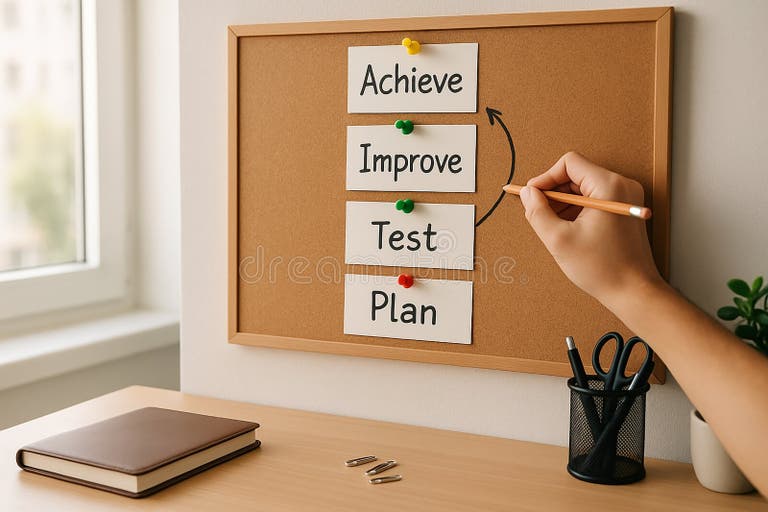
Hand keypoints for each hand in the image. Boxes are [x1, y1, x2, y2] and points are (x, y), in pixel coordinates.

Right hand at [519, 152, 663, 307]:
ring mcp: (626, 197)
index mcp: (608, 186)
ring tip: (552, 225)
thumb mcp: (559, 239)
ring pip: (584, 187)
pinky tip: (567, 229)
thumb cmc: (602, 268)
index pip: (569, 163)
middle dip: (554, 192)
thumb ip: (537, 212)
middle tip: (538, 213)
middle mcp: (621, 186)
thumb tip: (527, 193)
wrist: (633, 291)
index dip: (545, 178)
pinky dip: (577, 209)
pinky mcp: (625, 209)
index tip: (532, 197)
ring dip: (564, 202)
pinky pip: (594, 199)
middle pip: (577, 174)